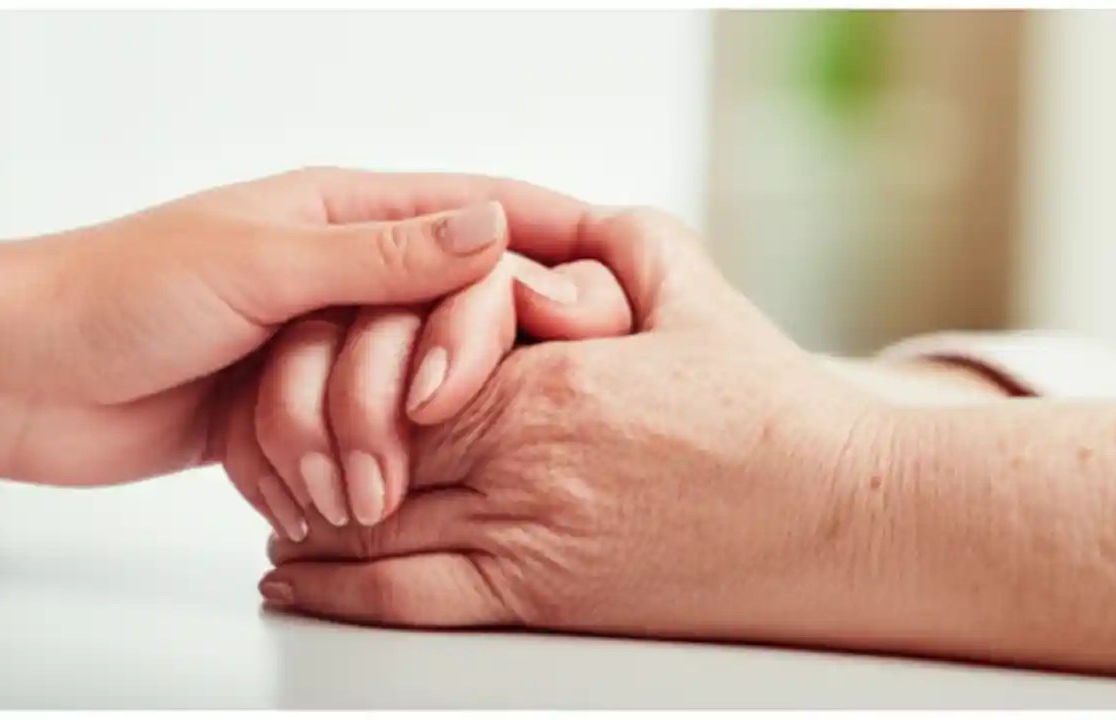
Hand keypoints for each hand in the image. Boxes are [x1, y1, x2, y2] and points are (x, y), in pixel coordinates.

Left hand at [0, 168, 594, 485]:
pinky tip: (295, 488)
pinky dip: (328, 471)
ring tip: (329, 478)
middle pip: (450, 320)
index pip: (474, 211)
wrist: (21, 376)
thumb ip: (383, 254)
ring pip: (404, 396)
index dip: (546, 237)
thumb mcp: (260, 263)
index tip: (607, 282)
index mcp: (342, 215)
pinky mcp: (295, 408)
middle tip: (424, 421)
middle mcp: (342, 277)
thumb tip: (494, 224)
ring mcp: (322, 347)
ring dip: (369, 442)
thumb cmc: (117, 295)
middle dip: (437, 379)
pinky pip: (350, 442)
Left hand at [259, 206, 893, 640]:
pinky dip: (336, 595)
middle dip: (310, 446)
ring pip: (368, 532)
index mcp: (546, 382)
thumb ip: (616, 238)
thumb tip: (559, 219)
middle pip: (368, 451)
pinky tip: (298, 582)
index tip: (316, 361)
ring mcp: (528, 540)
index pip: (396, 368)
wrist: (843, 521)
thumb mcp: (694, 286)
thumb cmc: (773, 410)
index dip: (344, 367)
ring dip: (306, 521)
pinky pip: (409, 603)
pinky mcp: (543, 601)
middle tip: (273, 436)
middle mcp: (522, 464)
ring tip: (273, 507)